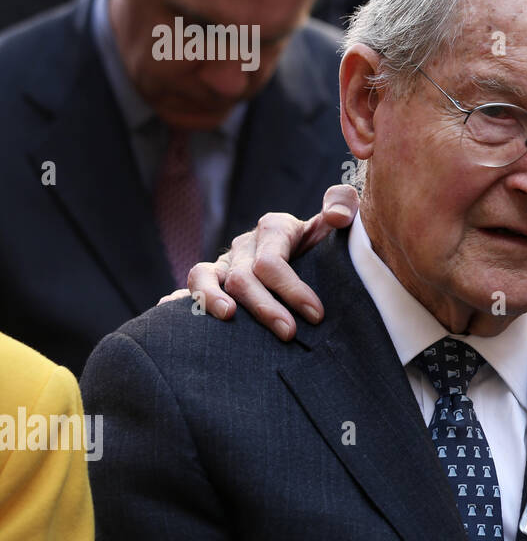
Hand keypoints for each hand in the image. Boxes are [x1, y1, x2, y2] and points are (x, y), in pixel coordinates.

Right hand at [183, 184, 359, 340]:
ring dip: (211, 298)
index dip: (292, 289)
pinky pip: (188, 287)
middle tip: (288, 334)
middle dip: (265, 308)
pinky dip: (178, 300)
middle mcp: (244, 245)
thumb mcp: (338, 223)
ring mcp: (224, 263)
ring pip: (204, 276)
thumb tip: (337, 216)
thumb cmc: (326, 244)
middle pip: (243, 277)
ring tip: (228, 318)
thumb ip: (343, 206)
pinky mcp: (211, 281)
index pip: (273, 261)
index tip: (315, 314)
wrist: (311, 253)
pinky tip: (168, 313)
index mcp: (273, 228)